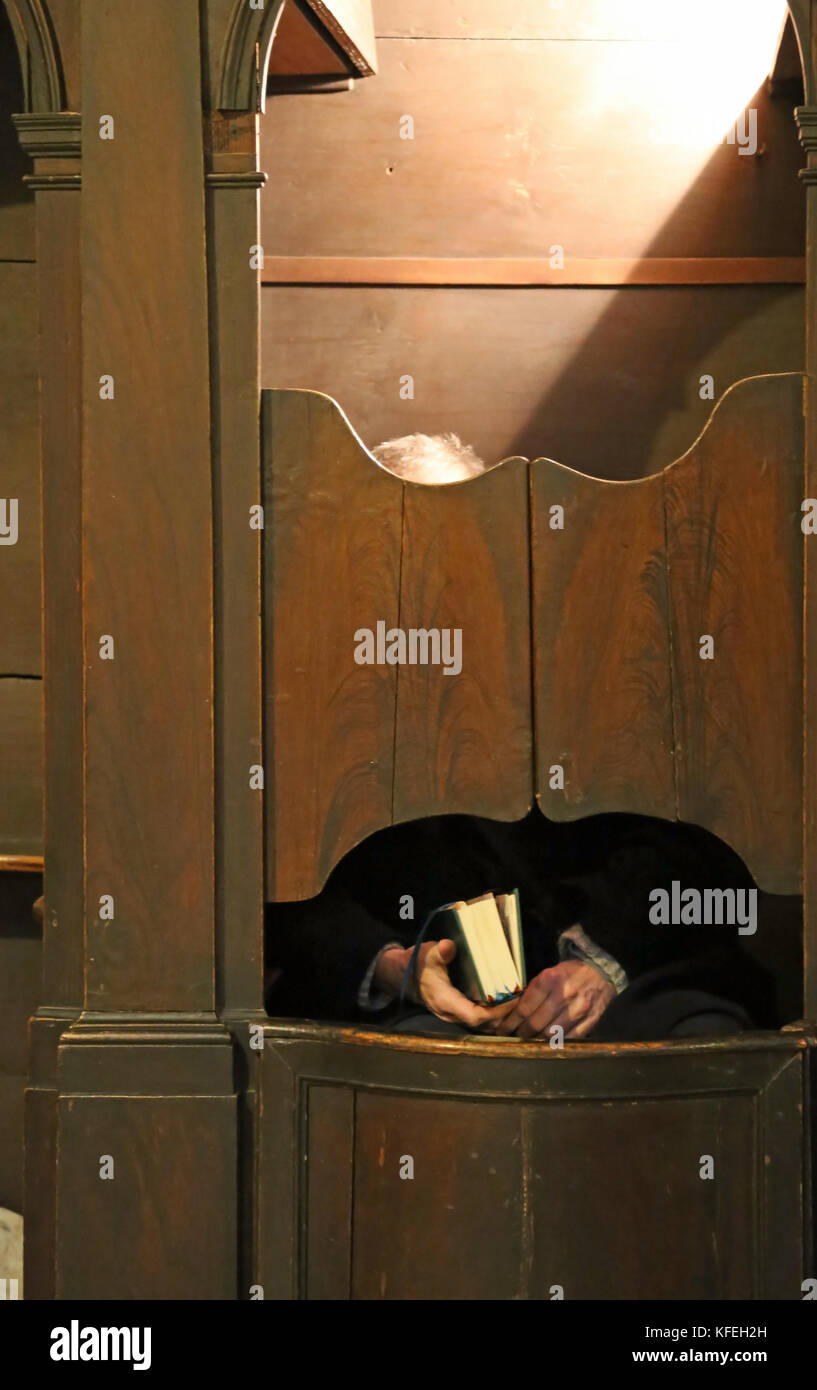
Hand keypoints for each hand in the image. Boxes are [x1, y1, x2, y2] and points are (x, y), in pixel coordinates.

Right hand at [375, 939, 516, 1030]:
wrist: (404, 975)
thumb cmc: (418, 964)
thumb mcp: (427, 954)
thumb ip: (439, 952)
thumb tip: (449, 946)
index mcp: (445, 1001)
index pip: (474, 1016)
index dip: (495, 1012)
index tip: (513, 1000)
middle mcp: (451, 1013)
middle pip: (484, 1024)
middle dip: (505, 1015)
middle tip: (525, 1000)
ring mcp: (455, 1014)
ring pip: (483, 1024)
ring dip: (502, 1016)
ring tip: (521, 1002)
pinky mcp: (459, 1010)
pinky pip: (480, 1018)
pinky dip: (495, 1013)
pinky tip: (508, 1002)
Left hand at [489, 959, 615, 1039]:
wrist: (602, 971)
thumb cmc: (570, 973)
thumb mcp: (549, 973)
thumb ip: (534, 992)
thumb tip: (515, 1014)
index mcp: (550, 979)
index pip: (524, 1008)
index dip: (511, 1023)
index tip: (503, 1030)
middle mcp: (564, 994)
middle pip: (536, 1024)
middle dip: (522, 1034)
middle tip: (515, 1037)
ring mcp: (578, 1009)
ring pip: (551, 1034)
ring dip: (537, 1041)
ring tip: (530, 1042)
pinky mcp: (591, 1020)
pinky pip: (570, 1038)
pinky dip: (557, 1043)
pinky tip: (549, 1044)